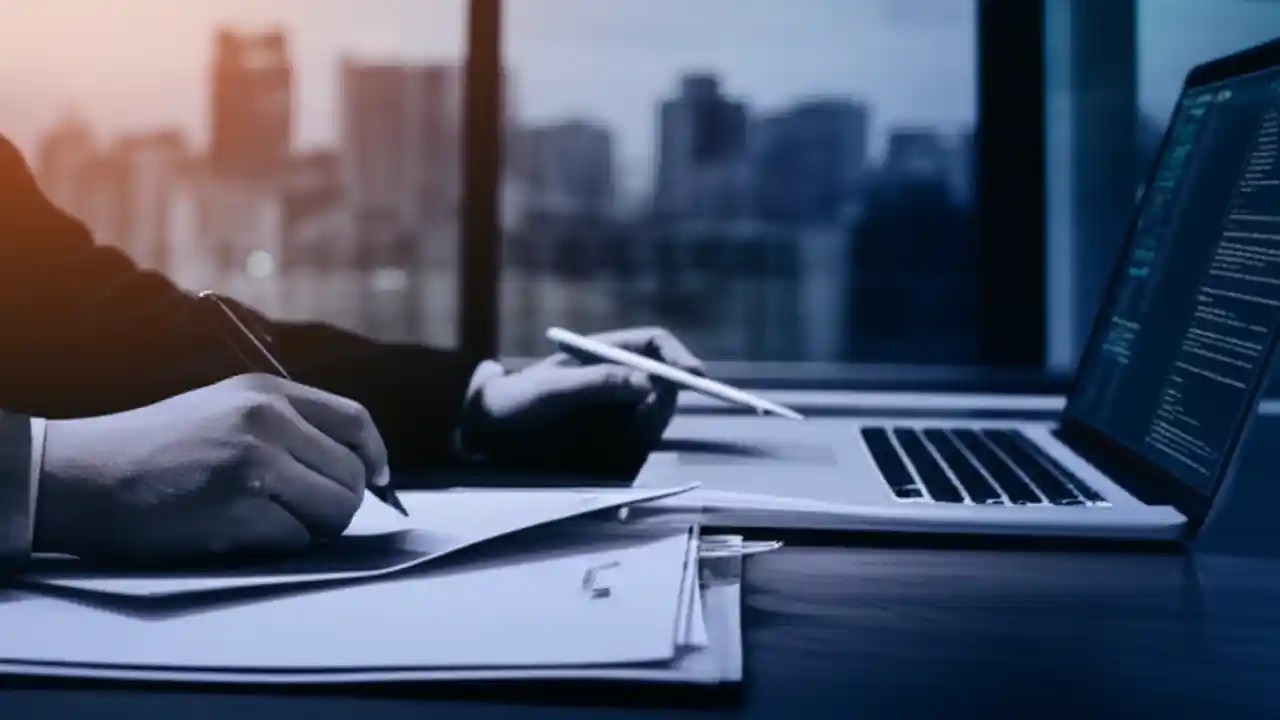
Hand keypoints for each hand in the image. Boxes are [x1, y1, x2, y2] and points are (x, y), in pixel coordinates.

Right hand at [34, 374, 388, 564]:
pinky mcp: (239, 509)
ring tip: (268, 521)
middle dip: (339, 504)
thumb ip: (287, 425)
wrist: (83, 474)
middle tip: (304, 515)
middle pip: (352, 476)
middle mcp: (268, 421)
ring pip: (335, 511)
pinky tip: (237, 532)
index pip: (355, 421)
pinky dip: (277, 546)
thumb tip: (357, 466)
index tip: (381, 480)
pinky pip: (296, 541)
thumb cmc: (157, 449)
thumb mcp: (225, 408)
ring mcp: (255, 464)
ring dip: (312, 528)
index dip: (376, 456)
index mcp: (268, 392)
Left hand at [459, 327, 703, 470]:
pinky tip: (608, 449)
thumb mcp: (553, 390)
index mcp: (604, 352)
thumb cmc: (516, 401)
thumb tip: (648, 381)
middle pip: (666, 381)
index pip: (654, 344)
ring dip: (649, 424)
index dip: (678, 356)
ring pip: (656, 414)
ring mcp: (616, 408)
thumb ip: (599, 382)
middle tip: (649, 417)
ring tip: (616, 436)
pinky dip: (635, 444)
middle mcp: (617, 377)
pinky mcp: (612, 437)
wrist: (489, 436)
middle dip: (667, 397)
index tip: (695, 375)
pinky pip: (640, 439)